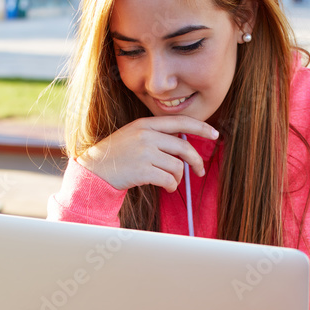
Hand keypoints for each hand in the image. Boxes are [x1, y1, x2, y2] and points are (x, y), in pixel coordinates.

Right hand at [77, 116, 218, 192]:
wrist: (95, 170)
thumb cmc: (118, 155)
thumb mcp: (134, 135)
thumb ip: (156, 135)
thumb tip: (184, 144)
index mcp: (146, 124)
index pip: (180, 122)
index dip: (201, 127)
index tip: (215, 133)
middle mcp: (146, 136)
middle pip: (184, 147)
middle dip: (196, 161)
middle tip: (200, 170)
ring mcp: (144, 153)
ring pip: (177, 166)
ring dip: (179, 178)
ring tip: (171, 181)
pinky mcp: (143, 170)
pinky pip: (169, 180)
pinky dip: (172, 186)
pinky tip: (167, 187)